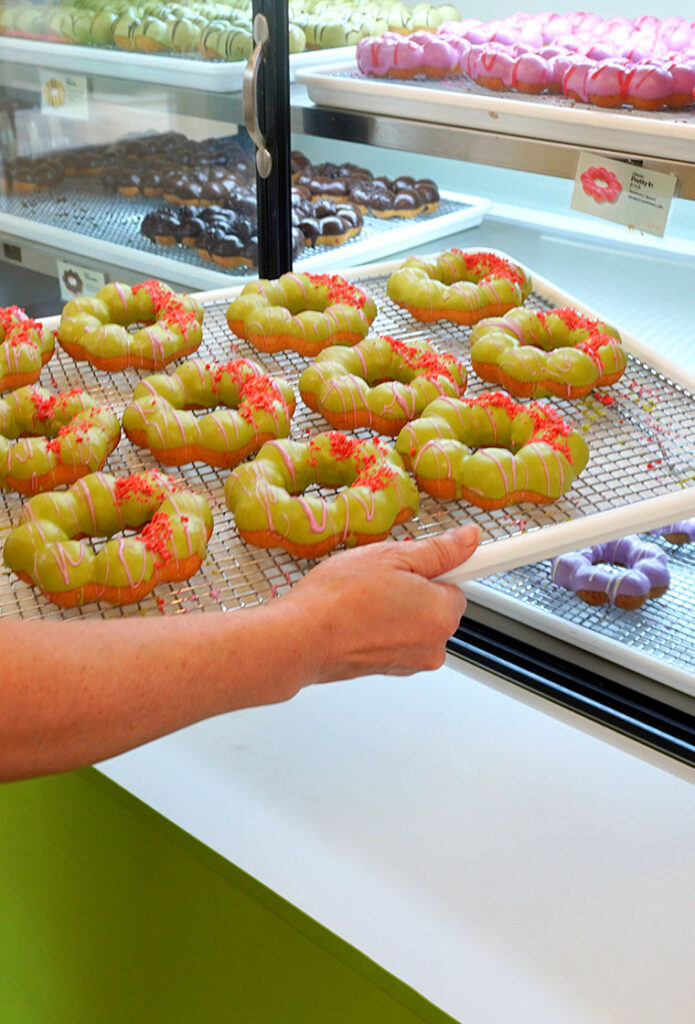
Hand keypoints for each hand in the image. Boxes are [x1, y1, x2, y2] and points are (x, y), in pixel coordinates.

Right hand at [284, 524, 480, 682]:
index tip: (446, 557)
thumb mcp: (391, 556)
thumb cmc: (337, 599)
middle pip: (437, 603)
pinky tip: (358, 615)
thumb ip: (438, 549)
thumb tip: (468, 540)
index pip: (460, 581)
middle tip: (382, 575)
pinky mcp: (390, 670)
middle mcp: (435, 645)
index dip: (443, 564)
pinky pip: (397, 638)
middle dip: (414, 587)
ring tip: (363, 597)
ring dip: (397, 608)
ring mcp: (412, 662)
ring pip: (415, 621)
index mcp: (442, 613)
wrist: (299, 639)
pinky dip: (383, 627)